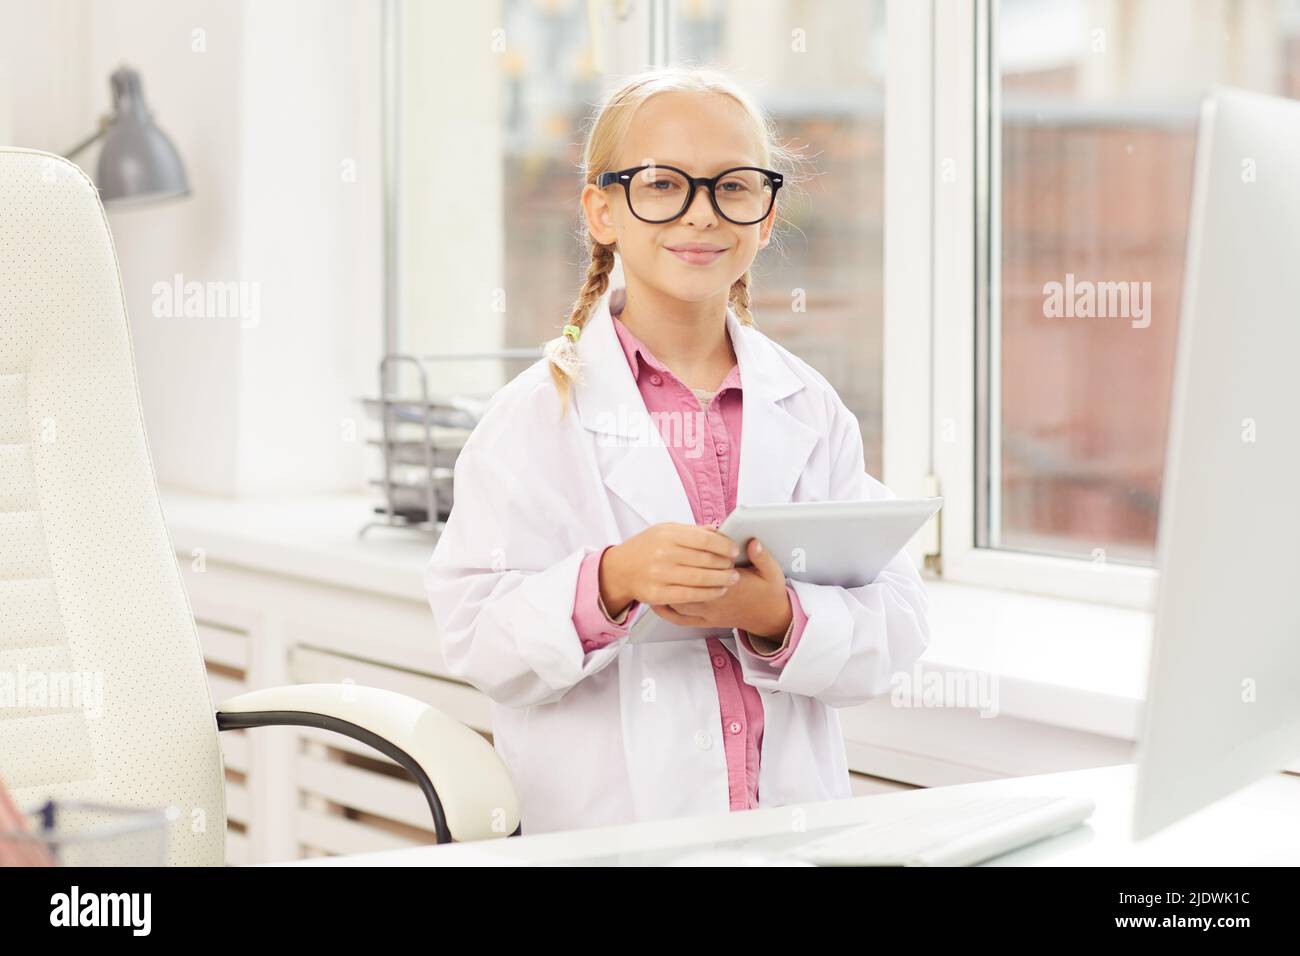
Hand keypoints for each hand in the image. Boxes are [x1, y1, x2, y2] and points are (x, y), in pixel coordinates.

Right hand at [599, 523, 740, 617]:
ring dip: (721, 580)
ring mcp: (659, 575)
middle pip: (704, 560)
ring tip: (733, 578)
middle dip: (725, 564)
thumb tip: (719, 531)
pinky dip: (708, 593)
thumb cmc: (646, 547)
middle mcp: (663, 554)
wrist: (620, 569)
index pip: (704, 539)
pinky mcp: (658, 594)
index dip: (724, 545)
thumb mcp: (665, 530)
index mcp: (667, 535)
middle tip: (735, 565)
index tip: (734, 550)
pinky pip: (690, 595)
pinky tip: (719, 590)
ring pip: (700, 579)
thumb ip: (692, 531)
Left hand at [654, 537, 792, 638]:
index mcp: (731, 584)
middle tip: (666, 553)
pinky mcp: (705, 621)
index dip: (696, 554)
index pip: (706, 567)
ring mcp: (708, 613)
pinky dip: (666, 610)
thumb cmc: (768, 592)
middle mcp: (716, 600)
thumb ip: (761, 556)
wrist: (769, 617)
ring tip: (657, 571)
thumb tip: (753, 543)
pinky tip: (657, 600)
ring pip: (679, 600)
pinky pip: (680, 618)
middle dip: (676, 568)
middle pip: (687, 583)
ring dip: (668, 586)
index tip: (690, 544)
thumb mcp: (771, 571)